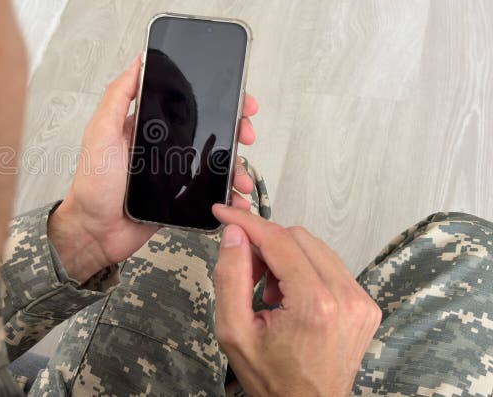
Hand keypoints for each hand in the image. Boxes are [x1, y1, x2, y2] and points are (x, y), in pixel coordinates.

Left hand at [47, 56, 259, 282]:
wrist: (95, 233)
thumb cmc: (92, 185)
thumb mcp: (100, 132)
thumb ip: (118, 97)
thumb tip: (137, 63)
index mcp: (145, 126)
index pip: (185, 103)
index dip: (213, 98)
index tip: (236, 98)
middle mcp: (161, 146)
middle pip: (208, 130)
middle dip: (234, 129)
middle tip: (246, 133)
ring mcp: (172, 171)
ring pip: (214, 161)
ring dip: (235, 166)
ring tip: (241, 176)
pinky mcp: (178, 197)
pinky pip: (209, 191)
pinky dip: (226, 194)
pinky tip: (235, 197)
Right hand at [211, 205, 381, 396]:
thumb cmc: (272, 378)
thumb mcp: (234, 330)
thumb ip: (230, 276)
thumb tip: (234, 234)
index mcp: (314, 305)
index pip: (278, 240)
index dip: (247, 222)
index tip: (225, 212)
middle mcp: (345, 298)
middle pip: (298, 237)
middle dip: (265, 244)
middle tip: (246, 270)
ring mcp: (360, 301)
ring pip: (315, 247)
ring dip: (285, 256)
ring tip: (269, 291)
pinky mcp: (365, 305)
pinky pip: (331, 265)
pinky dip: (304, 269)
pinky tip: (290, 297)